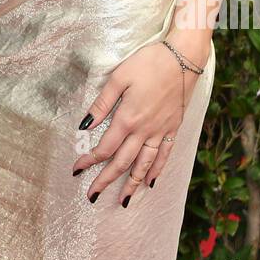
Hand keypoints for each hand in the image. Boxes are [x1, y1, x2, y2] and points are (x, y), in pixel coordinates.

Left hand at [73, 41, 195, 204]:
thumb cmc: (148, 62)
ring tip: (123, 200)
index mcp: (128, 118)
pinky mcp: (173, 127)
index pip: (105, 148)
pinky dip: (157, 170)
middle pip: (122, 162)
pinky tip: (151, 182)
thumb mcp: (118, 77)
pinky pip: (164, 155)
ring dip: (132, 184)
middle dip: (106, 180)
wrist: (183, 58)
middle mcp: (144, 130)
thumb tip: (85, 124)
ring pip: (144, 164)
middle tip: (93, 196)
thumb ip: (102, 103)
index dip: (89, 161)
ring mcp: (160, 131)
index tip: (77, 170)